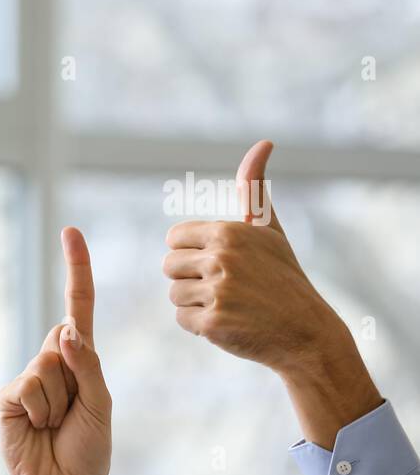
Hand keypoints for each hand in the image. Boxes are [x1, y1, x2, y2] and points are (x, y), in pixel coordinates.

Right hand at [0, 227, 111, 474]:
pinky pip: (26, 387)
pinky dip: (38, 410)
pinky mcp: (9, 399)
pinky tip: (37, 430)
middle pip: (61, 343)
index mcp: (81, 360)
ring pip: (45, 367)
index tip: (71, 232)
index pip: (77, 306)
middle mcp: (53, 364)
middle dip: (75, 379)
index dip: (76, 270)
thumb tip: (63, 329)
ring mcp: (29, 380)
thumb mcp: (101, 406)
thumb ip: (86, 366)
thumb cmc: (88, 452)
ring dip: (58, 402)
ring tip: (56, 427)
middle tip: (74, 416)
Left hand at [164, 140, 380, 446]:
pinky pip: (182, 319)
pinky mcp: (212, 322)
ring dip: (196, 302)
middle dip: (191, 278)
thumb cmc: (283, 277)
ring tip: (231, 304)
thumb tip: (263, 143)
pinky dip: (200, 325)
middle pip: (169, 266)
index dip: (192, 252)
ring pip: (174, 293)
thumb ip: (254, 189)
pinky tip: (230, 322)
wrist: (306, 331)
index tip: (219, 262)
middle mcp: (221, 258)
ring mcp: (217, 291)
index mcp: (228, 232)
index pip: (174, 238)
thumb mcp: (270, 230)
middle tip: (228, 286)